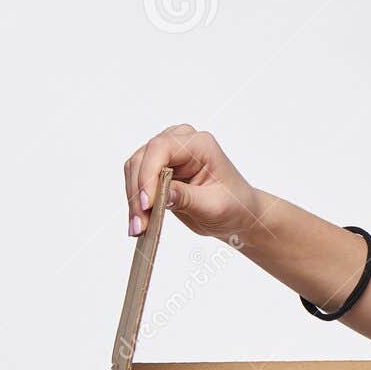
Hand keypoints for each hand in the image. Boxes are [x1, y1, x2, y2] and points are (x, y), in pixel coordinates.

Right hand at [123, 124, 265, 242]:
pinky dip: (135, 202)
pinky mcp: (157, 168)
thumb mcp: (214, 206)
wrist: (237, 213)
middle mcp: (181, 142)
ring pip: (134, 170)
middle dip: (138, 193)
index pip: (162, 148)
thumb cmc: (234, 205)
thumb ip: (186, 198)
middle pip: (143, 159)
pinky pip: (136, 181)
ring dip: (133, 200)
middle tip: (139, 225)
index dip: (149, 174)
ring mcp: (167, 153)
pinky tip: (139, 222)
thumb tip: (160, 195)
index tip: (147, 204)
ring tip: (139, 228)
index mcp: (200, 144)